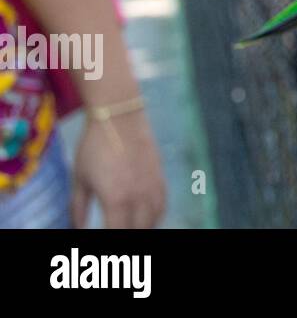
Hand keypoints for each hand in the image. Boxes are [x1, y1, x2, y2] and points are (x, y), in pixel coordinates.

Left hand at [71, 110, 166, 228]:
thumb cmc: (94, 146)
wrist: (120, 116)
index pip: (116, 234)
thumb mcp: (80, 179)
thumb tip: (76, 229)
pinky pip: (162, 205)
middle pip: (137, 231)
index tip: (99, 236)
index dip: (108, 239)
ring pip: (153, 221)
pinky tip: (144, 218)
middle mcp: (139, 196)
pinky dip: (154, 216)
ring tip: (129, 228)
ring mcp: (152, 186)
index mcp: (116, 199)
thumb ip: (78, 209)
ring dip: (142, 228)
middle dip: (125, 234)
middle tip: (113, 231)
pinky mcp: (160, 177)